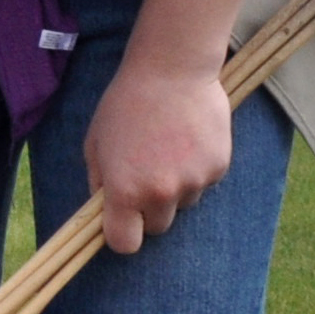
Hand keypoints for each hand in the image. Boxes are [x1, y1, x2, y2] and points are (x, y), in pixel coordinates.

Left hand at [81, 61, 232, 253]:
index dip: (123, 234)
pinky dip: (196, 169)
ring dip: (175, 187)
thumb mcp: (96, 144)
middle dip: (149, 210)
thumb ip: (100, 183)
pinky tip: (187, 139)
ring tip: (167, 148)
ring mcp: (193, 181)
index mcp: (125, 191)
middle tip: (145, 174)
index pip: (125, 243)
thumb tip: (105, 211)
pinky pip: (204, 182)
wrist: (172, 70)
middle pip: (157, 227)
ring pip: (183, 203)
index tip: (123, 221)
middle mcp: (161, 193)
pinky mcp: (218, 167)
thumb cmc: (126, 104)